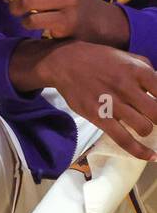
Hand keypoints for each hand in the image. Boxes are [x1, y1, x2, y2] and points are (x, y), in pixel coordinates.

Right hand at [14, 38, 156, 161]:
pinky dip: (140, 151)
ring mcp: (111, 103)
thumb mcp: (126, 56)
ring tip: (141, 125)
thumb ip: (147, 70)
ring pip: (144, 128)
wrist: (64, 62)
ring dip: (146, 129)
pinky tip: (151, 156)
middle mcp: (126, 87)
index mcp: (137, 70)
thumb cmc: (98, 59)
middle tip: (151, 116)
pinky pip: (124, 140)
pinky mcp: (98, 117)